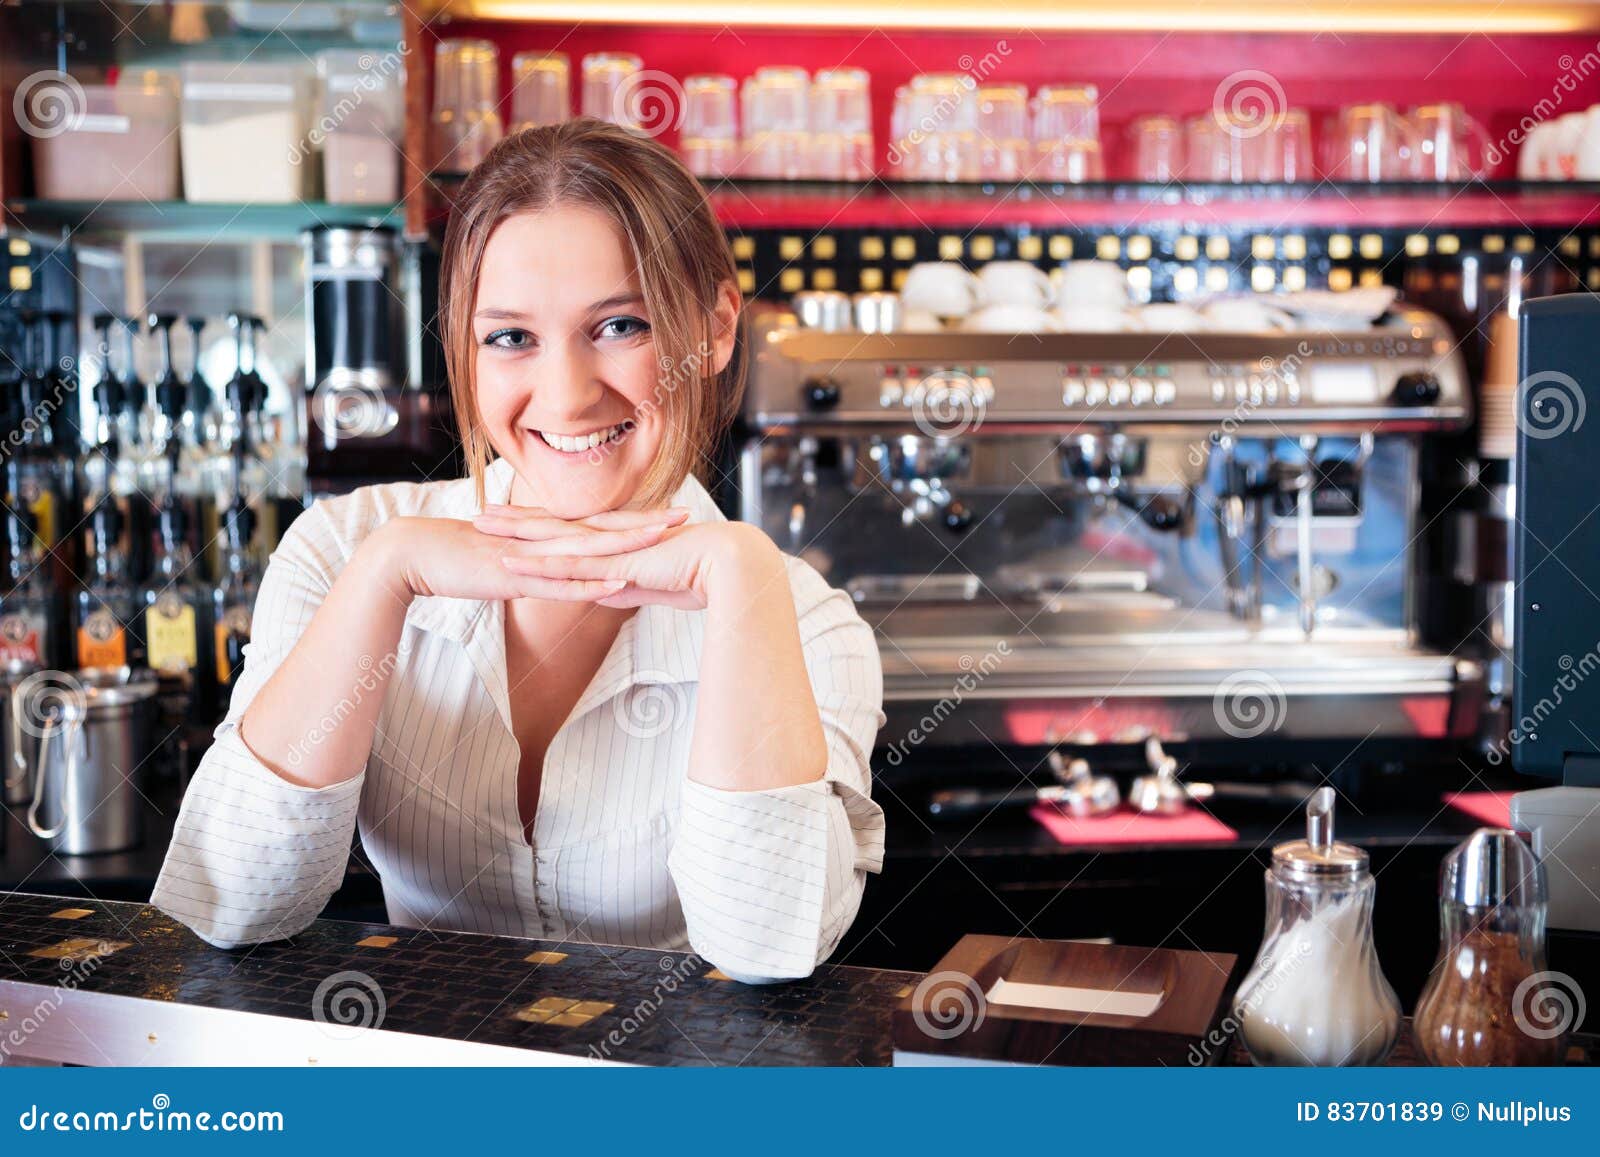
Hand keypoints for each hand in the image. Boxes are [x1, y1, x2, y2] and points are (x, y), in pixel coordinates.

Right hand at [364, 507, 689, 604]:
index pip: (599, 523)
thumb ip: (538, 566)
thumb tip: (560, 573)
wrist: (416, 555)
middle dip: (645, 523)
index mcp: (544, 534)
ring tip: (662, 539)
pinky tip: (618, 584)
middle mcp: (544, 539)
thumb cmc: (460, 560)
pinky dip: (591, 585)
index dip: (636, 518)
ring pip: (588, 551)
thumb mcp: (508, 562)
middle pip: (604, 529)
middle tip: (686, 516)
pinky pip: (560, 584)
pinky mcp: (516, 577)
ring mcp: (531, 557)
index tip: (671, 514)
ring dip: (626, 545)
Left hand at [474, 510, 781, 610]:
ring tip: (480, 528)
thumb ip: (627, 587)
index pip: (573, 529)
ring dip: (515, 535)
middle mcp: (612, 538)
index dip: (543, 524)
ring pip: (553, 540)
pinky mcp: (615, 565)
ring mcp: (611, 549)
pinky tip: (510, 563)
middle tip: (480, 513)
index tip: (515, 519)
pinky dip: (537, 564)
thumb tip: (601, 592)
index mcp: (622, 541)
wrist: (733, 565)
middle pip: (554, 526)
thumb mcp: (655, 585)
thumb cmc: (706, 576)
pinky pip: (569, 566)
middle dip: (516, 521)